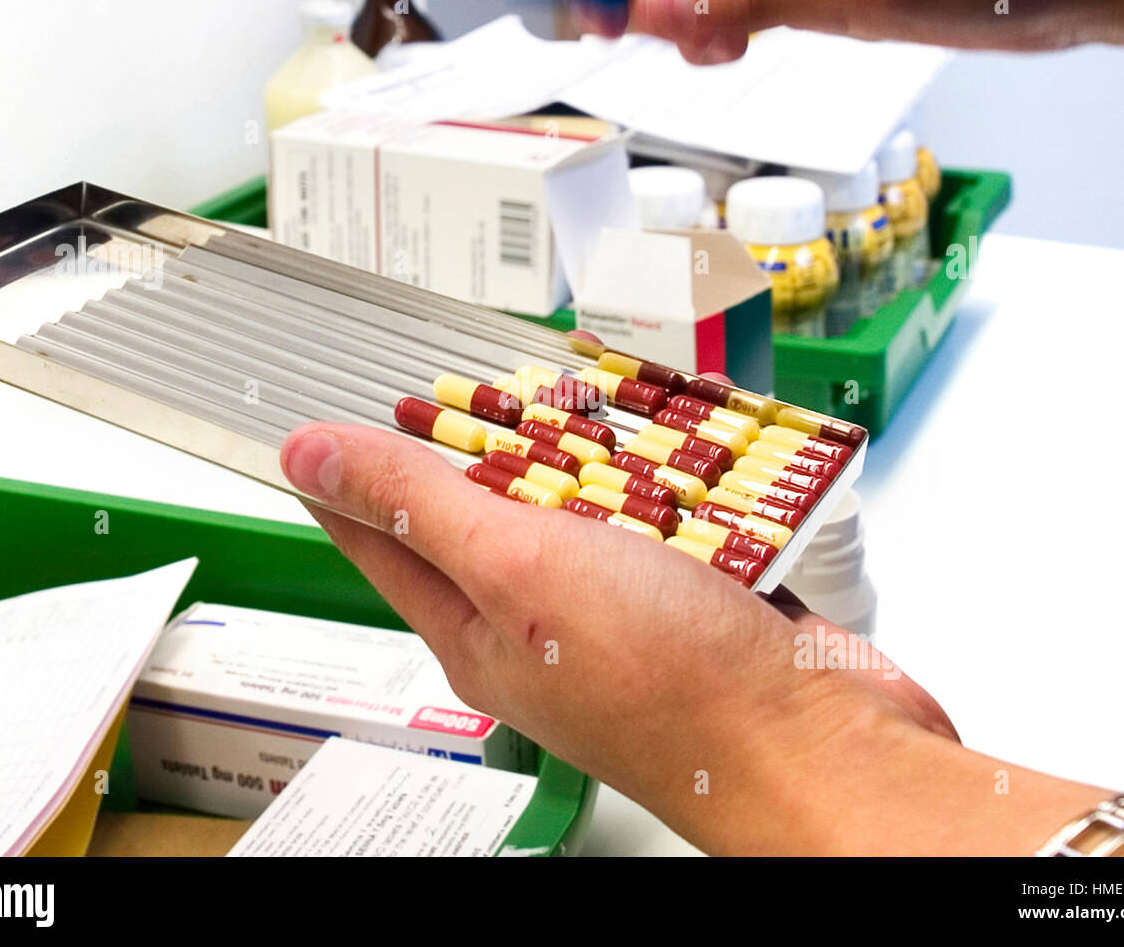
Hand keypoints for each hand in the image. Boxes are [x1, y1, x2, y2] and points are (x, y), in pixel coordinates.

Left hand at [278, 414, 975, 853]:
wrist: (812, 742)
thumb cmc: (664, 679)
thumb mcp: (515, 567)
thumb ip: (420, 505)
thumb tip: (310, 457)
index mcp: (475, 624)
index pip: (381, 538)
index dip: (346, 473)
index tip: (323, 421)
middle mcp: (542, 618)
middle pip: (489, 510)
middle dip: (483, 442)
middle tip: (470, 380)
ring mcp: (621, 606)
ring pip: (583, 506)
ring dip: (585, 453)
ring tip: (581, 399)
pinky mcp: (692, 592)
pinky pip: (660, 515)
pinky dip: (664, 475)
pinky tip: (673, 444)